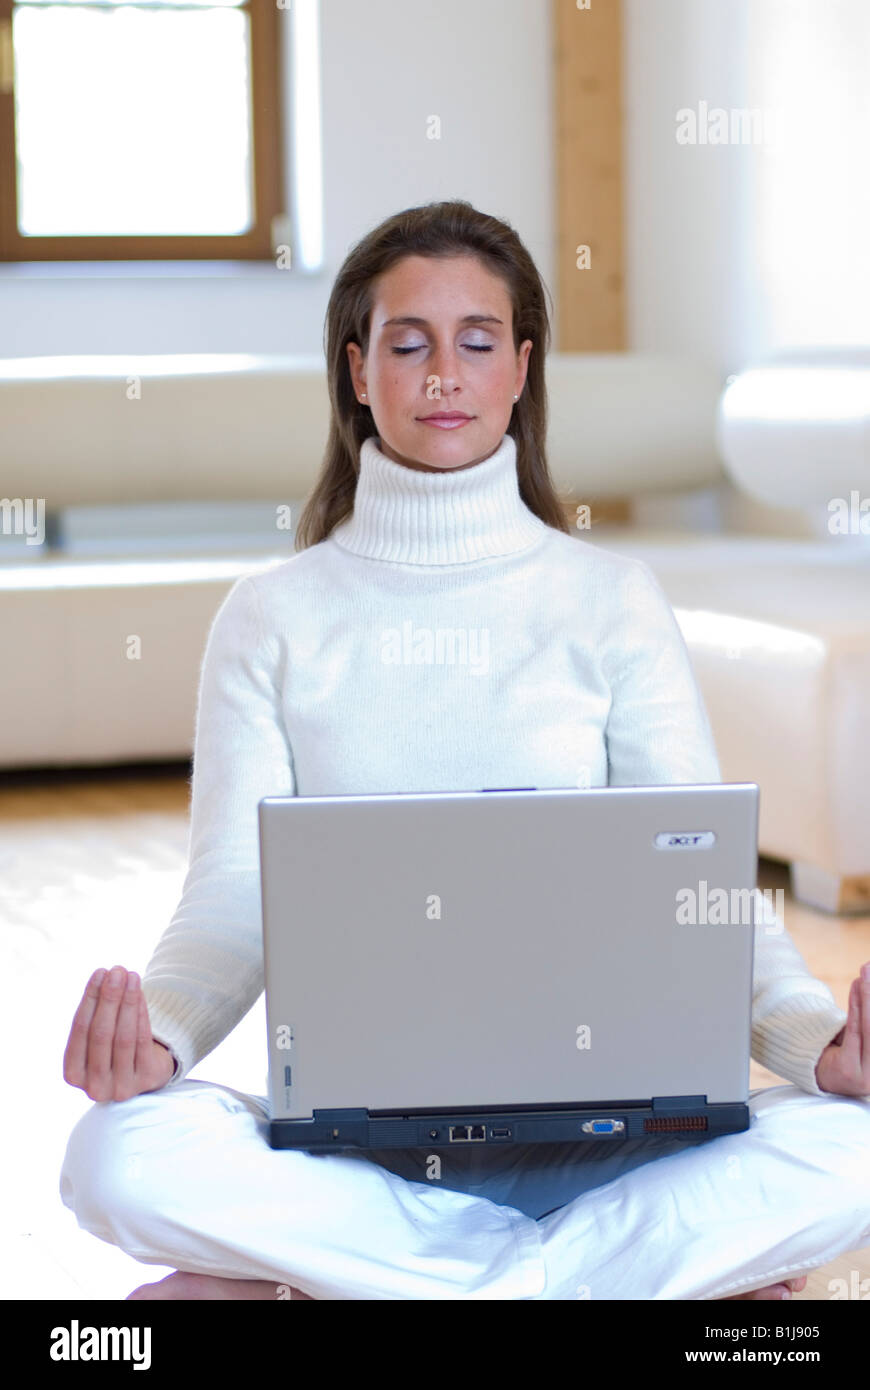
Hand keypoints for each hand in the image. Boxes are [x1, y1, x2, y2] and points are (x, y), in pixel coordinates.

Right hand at [63, 966, 175, 1101]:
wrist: (142, 1072)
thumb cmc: (111, 1048)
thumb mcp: (96, 1037)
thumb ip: (95, 1013)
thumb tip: (105, 976)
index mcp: (73, 1074)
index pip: (79, 1030)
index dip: (90, 998)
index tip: (99, 972)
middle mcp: (95, 1086)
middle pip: (101, 1033)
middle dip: (109, 998)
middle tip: (117, 970)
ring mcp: (121, 1086)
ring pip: (123, 1036)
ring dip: (127, 1002)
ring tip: (131, 976)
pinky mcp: (146, 1079)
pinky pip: (143, 1041)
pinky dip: (141, 1014)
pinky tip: (140, 994)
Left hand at [814, 962, 869, 1096]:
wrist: (819, 1076)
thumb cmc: (847, 1052)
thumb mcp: (863, 1036)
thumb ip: (867, 1021)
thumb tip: (868, 986)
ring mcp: (868, 1076)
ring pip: (869, 1026)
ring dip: (867, 996)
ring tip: (865, 972)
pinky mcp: (849, 1070)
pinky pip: (855, 1032)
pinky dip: (856, 1007)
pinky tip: (857, 989)